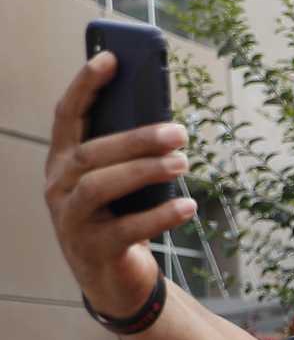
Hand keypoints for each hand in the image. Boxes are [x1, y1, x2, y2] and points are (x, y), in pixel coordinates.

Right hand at [45, 53, 196, 318]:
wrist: (112, 280)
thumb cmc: (119, 219)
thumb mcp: (119, 184)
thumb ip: (128, 156)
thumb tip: (167, 124)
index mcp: (62, 162)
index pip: (67, 116)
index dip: (86, 86)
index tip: (111, 59)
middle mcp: (59, 187)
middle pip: (91, 153)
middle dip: (136, 139)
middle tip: (179, 132)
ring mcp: (71, 219)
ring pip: (101, 186)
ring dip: (146, 171)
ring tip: (183, 163)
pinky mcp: (94, 249)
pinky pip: (127, 228)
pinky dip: (160, 215)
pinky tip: (187, 205)